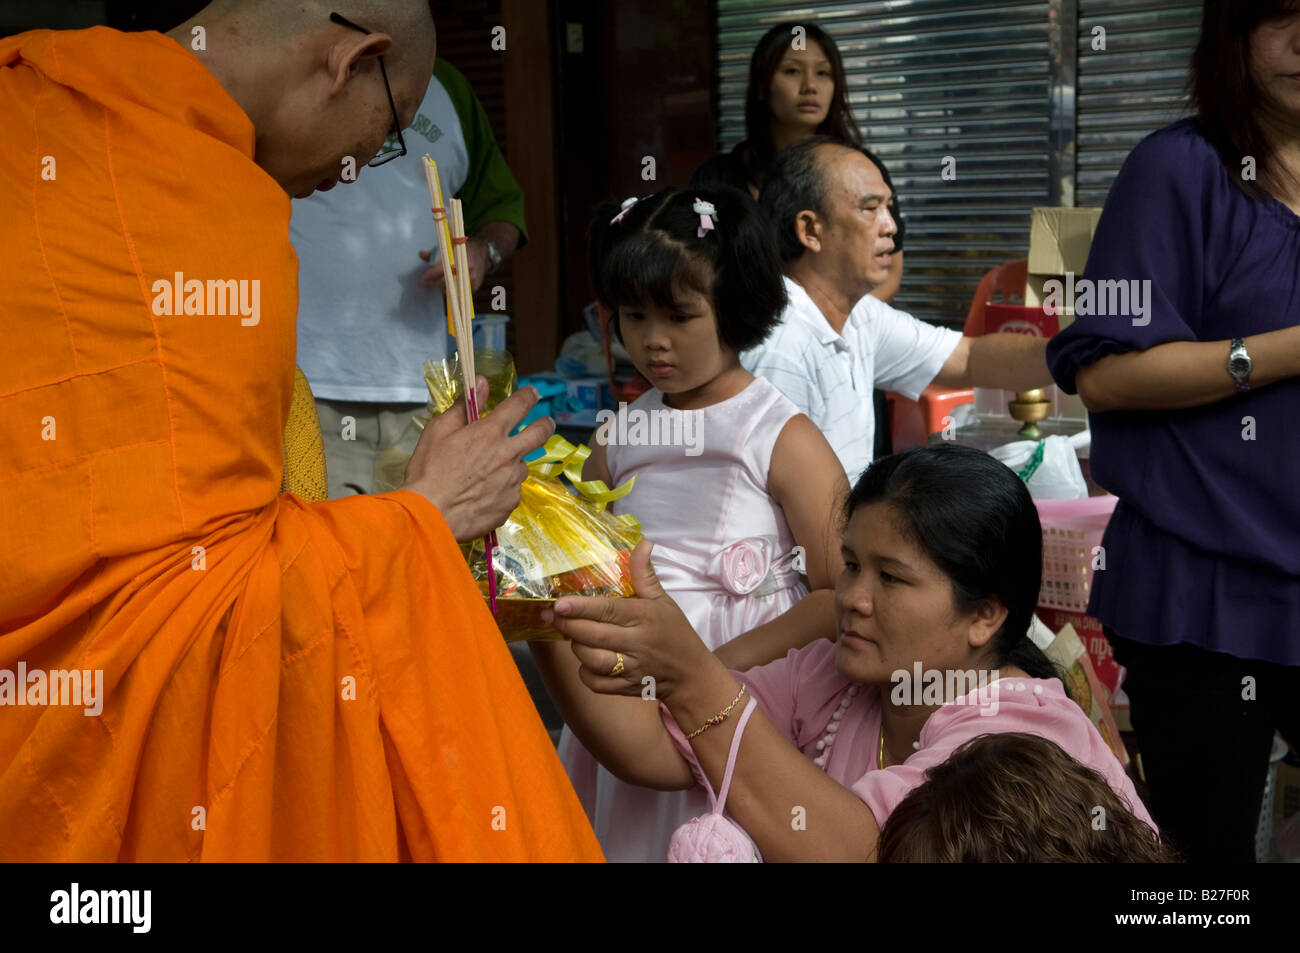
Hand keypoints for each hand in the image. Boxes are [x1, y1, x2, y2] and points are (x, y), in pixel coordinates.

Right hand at [398, 377, 553, 540]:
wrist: (430, 515)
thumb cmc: (428, 471)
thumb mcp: (438, 431)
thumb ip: (463, 406)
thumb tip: (481, 382)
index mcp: (490, 432)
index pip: (519, 405)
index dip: (528, 396)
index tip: (533, 393)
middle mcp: (508, 454)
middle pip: (539, 434)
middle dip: (545, 424)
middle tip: (546, 423)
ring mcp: (512, 481)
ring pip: (522, 466)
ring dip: (513, 464)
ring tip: (490, 473)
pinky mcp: (510, 503)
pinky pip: (513, 491)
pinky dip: (504, 489)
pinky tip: (485, 494)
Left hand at [417, 238, 489, 291]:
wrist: (484, 252)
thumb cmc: (464, 247)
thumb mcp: (450, 246)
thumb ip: (435, 252)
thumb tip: (421, 254)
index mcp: (460, 258)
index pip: (442, 270)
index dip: (430, 276)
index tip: (421, 280)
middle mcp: (466, 270)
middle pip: (445, 282)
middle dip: (433, 284)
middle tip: (424, 284)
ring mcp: (472, 280)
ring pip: (452, 289)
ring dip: (442, 287)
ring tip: (434, 283)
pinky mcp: (475, 287)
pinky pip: (460, 292)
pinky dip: (452, 289)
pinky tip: (447, 285)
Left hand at [541, 541, 712, 700]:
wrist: (691, 676)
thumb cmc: (675, 633)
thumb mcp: (663, 601)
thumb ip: (645, 574)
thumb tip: (643, 543)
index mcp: (646, 617)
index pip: (609, 611)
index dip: (581, 607)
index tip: (559, 603)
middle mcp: (638, 643)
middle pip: (594, 635)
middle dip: (568, 625)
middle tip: (552, 615)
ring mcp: (631, 668)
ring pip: (592, 660)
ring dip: (577, 647)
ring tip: (574, 635)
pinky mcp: (625, 688)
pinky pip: (595, 683)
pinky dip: (585, 672)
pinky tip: (587, 660)